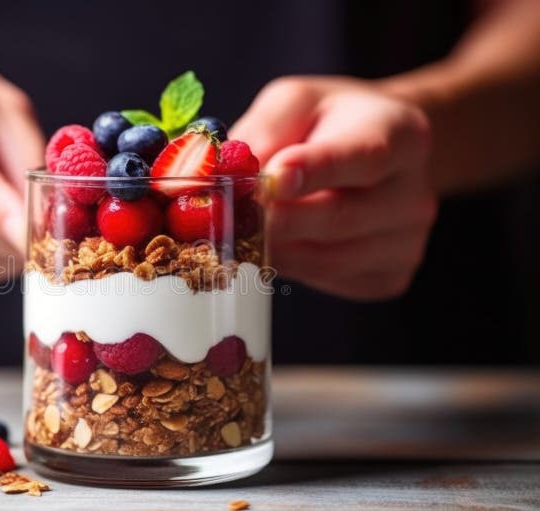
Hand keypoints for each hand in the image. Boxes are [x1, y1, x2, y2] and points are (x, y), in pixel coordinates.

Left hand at [231, 76, 436, 299]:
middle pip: (339, 217)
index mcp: (402, 133)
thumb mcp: (295, 102)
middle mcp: (414, 194)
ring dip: (272, 249)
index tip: (270, 180)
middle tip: (223, 216)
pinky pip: (326, 280)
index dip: (313, 172)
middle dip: (273, 220)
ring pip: (326, 260)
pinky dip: (289, 267)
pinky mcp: (388, 277)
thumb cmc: (327, 123)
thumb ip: (265, 129)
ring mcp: (406, 242)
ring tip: (236, 229)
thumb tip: (229, 173)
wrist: (374, 153)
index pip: (362, 158)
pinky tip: (273, 243)